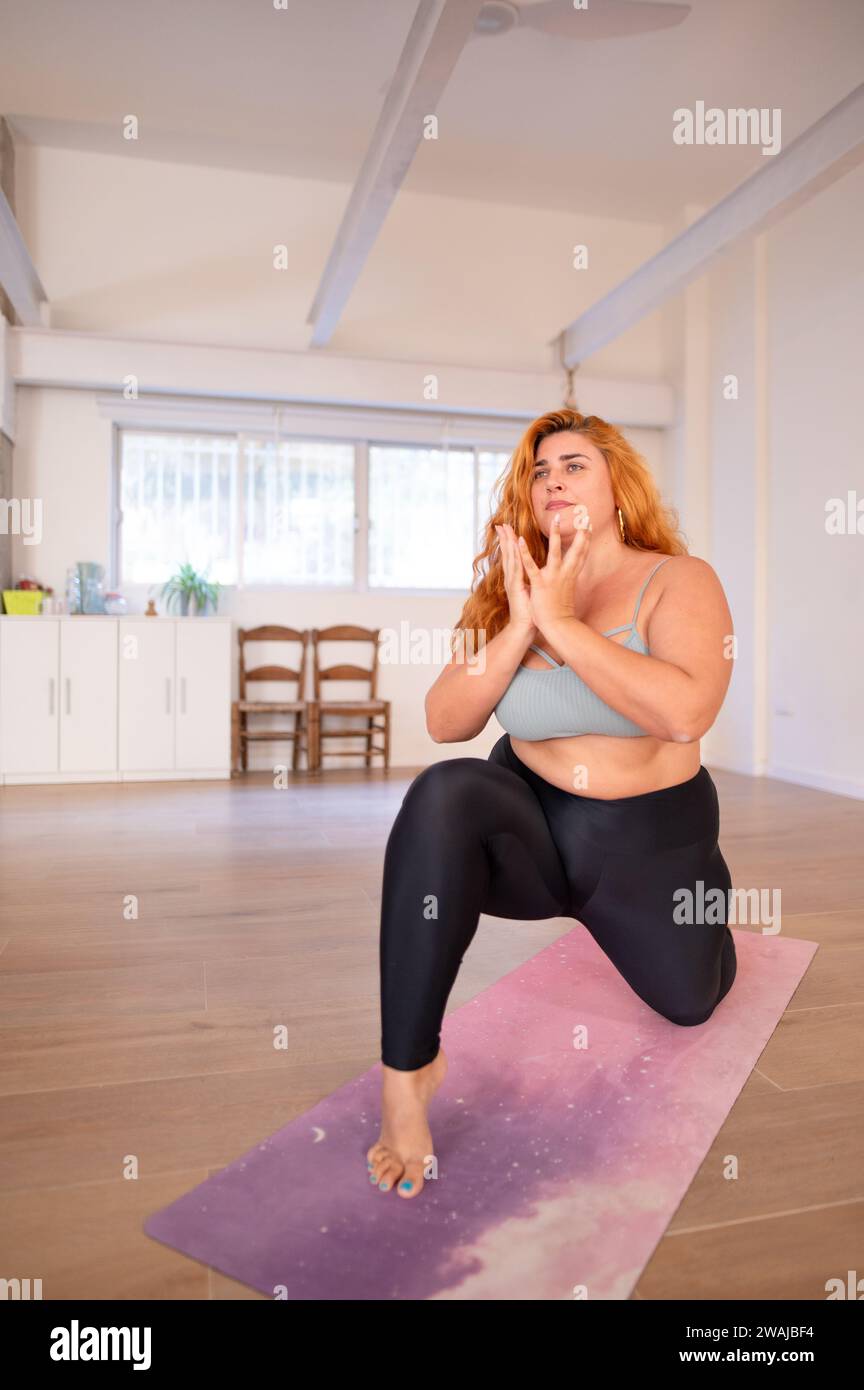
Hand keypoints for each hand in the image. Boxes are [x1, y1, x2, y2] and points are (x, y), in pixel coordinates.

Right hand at [494, 523, 536, 639]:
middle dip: (505, 538)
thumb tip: (538, 574)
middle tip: (501, 524)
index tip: (508, 529)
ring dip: (508, 542)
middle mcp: (512, 578)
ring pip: (510, 557)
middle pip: (508, 554)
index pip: (512, 556)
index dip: (509, 542)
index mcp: (515, 578)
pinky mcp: (516, 587)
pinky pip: (516, 568)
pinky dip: (515, 555)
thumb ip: (531, 581)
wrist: (524, 628)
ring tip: (505, 529)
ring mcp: (512, 582)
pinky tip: (515, 545)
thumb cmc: (530, 612)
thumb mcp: (531, 592)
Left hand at [509, 506, 591, 631]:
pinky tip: (519, 540)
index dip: (586, 540)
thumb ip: (569, 579)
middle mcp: (565, 574)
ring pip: (555, 553)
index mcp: (570, 575)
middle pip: (576, 550)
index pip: (581, 554)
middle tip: (585, 517)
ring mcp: (553, 578)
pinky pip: (531, 566)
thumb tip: (572, 573)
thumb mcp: (568, 591)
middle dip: (581, 534)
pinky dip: (524, 553)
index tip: (589, 526)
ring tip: (555, 519)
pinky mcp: (540, 584)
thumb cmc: (561, 611)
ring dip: (555, 536)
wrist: (557, 626)